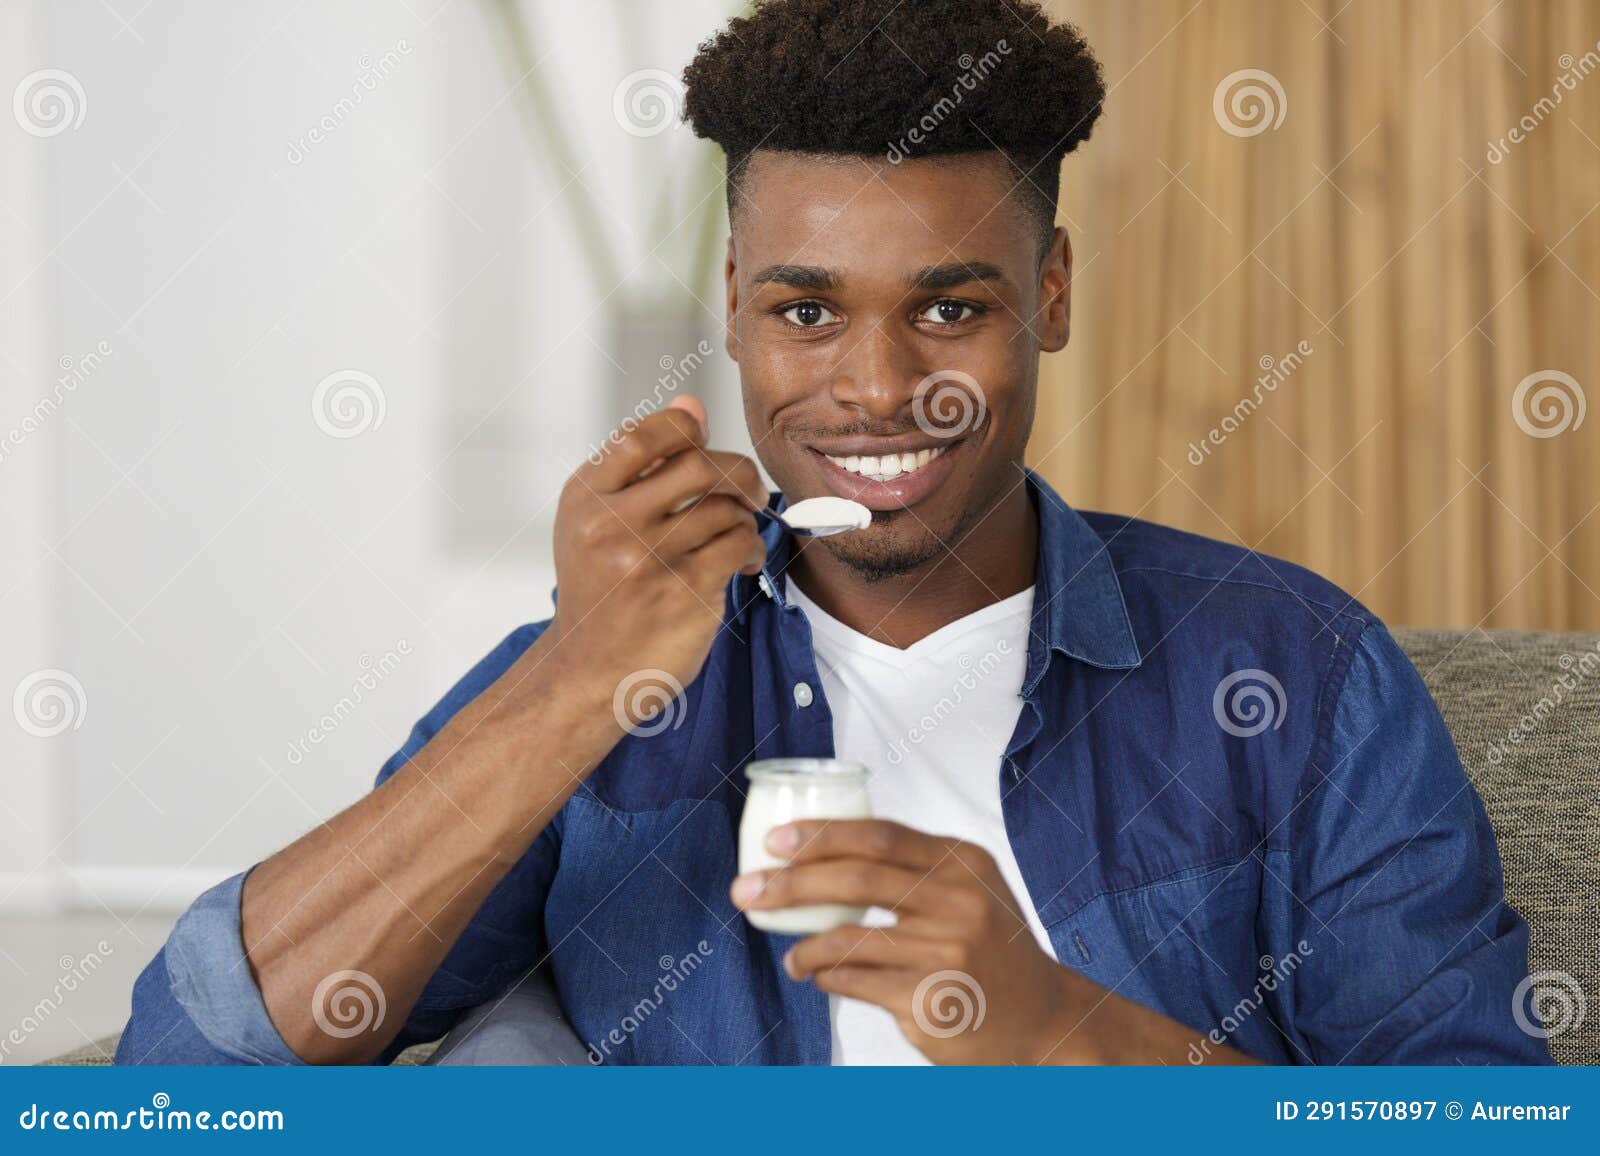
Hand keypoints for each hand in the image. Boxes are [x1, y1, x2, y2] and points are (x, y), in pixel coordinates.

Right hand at [543, 397, 768, 730]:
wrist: (587, 672)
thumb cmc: (600, 593)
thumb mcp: (597, 522)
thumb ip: (642, 464)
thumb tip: (690, 404)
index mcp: (586, 496)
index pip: (647, 433)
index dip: (687, 430)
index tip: (704, 449)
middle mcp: (610, 522)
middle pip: (700, 463)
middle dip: (737, 473)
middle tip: (747, 492)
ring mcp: (646, 557)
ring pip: (725, 507)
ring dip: (744, 519)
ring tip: (738, 538)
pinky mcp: (683, 590)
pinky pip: (739, 544)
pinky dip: (750, 550)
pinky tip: (742, 564)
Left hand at [729, 818, 1080, 1064]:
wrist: (1043, 1018)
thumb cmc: (992, 946)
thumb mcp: (970, 888)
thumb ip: (914, 866)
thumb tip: (822, 850)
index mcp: (962, 863)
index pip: (879, 836)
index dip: (820, 835)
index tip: (773, 841)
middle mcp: (959, 903)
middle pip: (856, 881)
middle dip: (790, 884)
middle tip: (747, 891)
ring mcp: (946, 954)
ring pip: (848, 939)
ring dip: (805, 948)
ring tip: (791, 957)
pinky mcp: (931, 1002)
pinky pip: (856, 983)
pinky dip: (828, 978)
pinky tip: (822, 978)